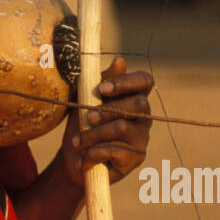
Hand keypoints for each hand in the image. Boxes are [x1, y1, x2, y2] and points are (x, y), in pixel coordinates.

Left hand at [60, 56, 152, 186]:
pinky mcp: (135, 158)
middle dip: (108, 109)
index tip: (102, 88)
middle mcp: (143, 116)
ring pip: (121, 127)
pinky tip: (84, 159)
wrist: (75, 159)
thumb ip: (102, 81)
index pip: (145, 81)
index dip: (126, 81)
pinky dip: (93, 153)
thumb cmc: (84, 124)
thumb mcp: (87, 99)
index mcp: (133, 96)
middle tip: (88, 117)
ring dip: (93, 134)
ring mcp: (141, 137)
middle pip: (137, 104)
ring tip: (77, 142)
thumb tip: (120, 60)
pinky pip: (115, 150)